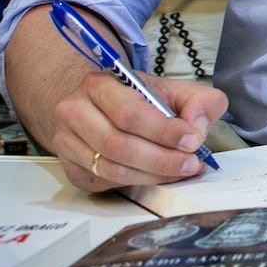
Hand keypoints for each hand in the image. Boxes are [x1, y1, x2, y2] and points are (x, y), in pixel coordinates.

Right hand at [51, 68, 223, 193]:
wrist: (99, 108)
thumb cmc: (139, 100)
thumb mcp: (174, 89)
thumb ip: (198, 101)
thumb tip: (197, 127)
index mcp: (99, 85)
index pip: (129, 112)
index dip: (163, 131)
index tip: (192, 140)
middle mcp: (75, 112)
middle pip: (118, 144)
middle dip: (161, 158)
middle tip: (190, 162)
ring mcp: (67, 143)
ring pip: (113, 168)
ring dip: (153, 174)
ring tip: (181, 170)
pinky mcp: (73, 168)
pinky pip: (108, 181)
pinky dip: (140, 182)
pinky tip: (161, 176)